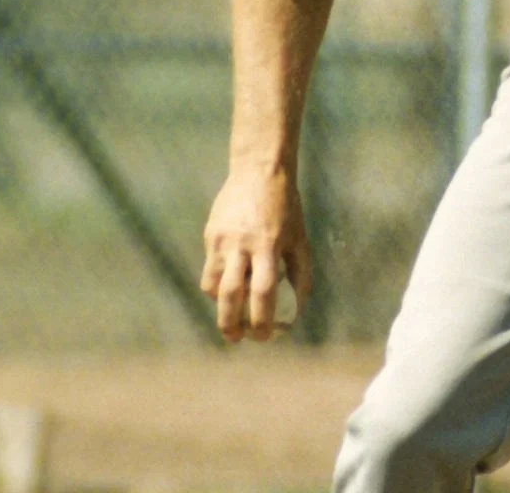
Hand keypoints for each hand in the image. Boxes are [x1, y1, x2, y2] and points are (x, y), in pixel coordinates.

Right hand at [200, 165, 311, 342]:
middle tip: (236, 339)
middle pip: (232, 295)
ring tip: (231, 316)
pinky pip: (209, 270)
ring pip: (213, 285)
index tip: (262, 336)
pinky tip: (228, 287)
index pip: (263, 291)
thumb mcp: (299, 235)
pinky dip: (216, 285)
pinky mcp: (210, 235)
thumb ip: (300, 269)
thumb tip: (299, 304)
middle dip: (231, 324)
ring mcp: (222, 240)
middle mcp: (243, 244)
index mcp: (269, 245)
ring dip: (221, 307)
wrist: (259, 170)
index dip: (261, 319)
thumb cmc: (285, 205)